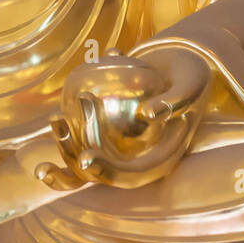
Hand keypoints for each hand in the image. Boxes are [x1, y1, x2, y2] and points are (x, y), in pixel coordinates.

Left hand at [36, 46, 209, 191]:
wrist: (180, 65)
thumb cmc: (189, 78)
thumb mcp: (190, 87)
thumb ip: (174, 102)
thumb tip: (148, 114)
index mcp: (157, 160)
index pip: (129, 177)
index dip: (106, 173)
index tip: (86, 158)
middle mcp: (135, 156)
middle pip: (100, 172)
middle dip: (71, 164)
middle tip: (53, 139)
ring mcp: (118, 140)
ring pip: (85, 149)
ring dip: (65, 141)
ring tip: (55, 119)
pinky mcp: (106, 120)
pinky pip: (84, 122)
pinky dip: (74, 112)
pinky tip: (62, 95)